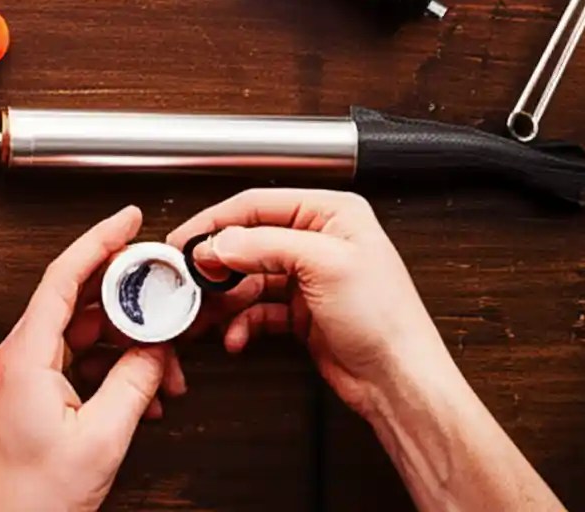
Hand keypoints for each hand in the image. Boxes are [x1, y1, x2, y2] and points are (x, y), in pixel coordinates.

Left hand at [0, 206, 187, 511]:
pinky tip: (141, 395)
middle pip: (80, 303)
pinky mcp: (33, 397)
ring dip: (129, 348)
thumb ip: (135, 383)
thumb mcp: (101, 438)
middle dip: (130, 304)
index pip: (64, 276)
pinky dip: (113, 372)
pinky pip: (79, 364)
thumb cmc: (31, 499)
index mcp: (26, 356)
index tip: (126, 219)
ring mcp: (25, 377)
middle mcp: (19, 359)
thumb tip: (158, 351)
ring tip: (165, 369)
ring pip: (86, 338)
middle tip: (166, 299)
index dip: (99, 239)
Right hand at [166, 189, 451, 417]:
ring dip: (225, 299)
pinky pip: (257, 310)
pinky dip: (241, 323)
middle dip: (217, 264)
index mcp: (332, 215)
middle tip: (192, 280)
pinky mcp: (300, 310)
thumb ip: (266, 244)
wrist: (398, 380)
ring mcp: (308, 277)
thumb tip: (222, 241)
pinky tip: (236, 335)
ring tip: (207, 313)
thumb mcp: (325, 266)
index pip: (258, 205)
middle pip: (248, 242)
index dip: (217, 222)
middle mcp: (318, 241)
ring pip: (247, 278)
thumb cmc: (386, 321)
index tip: (186, 240)